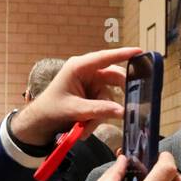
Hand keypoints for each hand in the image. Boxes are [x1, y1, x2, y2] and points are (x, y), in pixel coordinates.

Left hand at [9, 46, 137, 145]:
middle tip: (125, 109)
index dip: (123, 54)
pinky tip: (84, 127)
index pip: (104, 58)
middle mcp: (87, 72)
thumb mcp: (74, 109)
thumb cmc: (51, 109)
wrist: (41, 122)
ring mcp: (92, 84)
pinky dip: (97, 118)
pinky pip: (105, 105)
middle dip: (115, 98)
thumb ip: (98, 110)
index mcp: (78, 67)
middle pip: (114, 78)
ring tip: (84, 128)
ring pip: (110, 97)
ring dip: (100, 115)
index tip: (139, 52)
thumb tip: (122, 112)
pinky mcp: (94, 95)